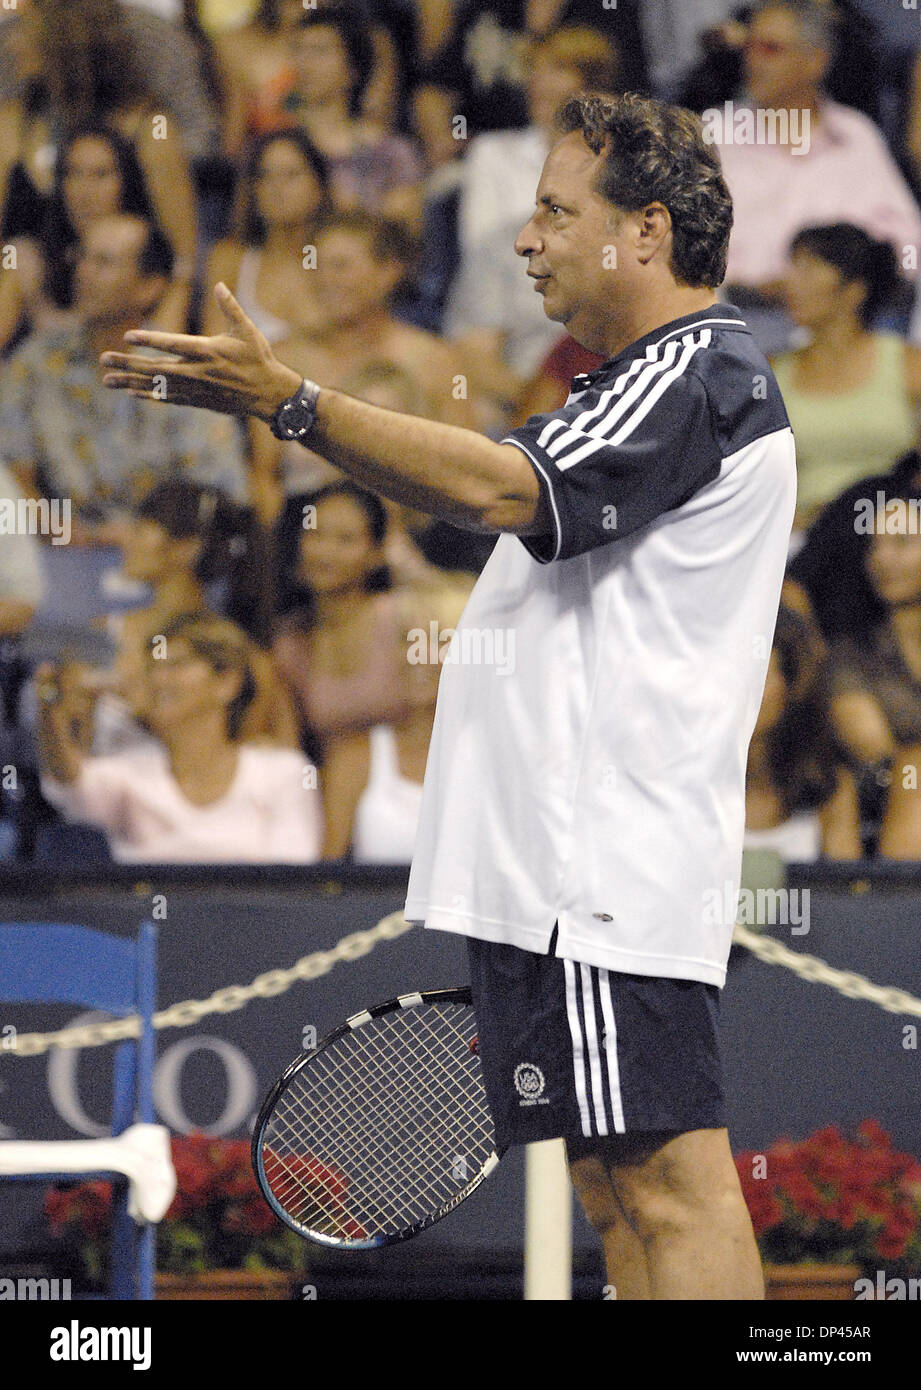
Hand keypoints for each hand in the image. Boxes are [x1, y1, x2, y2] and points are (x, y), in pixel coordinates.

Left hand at [99, 283, 302, 421]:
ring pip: (157, 385)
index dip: (150, 340)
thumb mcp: (247, 331)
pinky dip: (149, 394)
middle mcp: (198, 371)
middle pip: (156, 367)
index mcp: (208, 351)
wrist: (268, 394)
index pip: (173, 344)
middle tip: (104, 359)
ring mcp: (195, 388)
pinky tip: (131, 392)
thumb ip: (231, 307)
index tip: (128, 336)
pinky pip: (168, 398)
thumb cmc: (258, 359)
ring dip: (130, 382)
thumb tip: (220, 285)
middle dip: (127, 363)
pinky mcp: (198, 400)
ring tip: (107, 380)